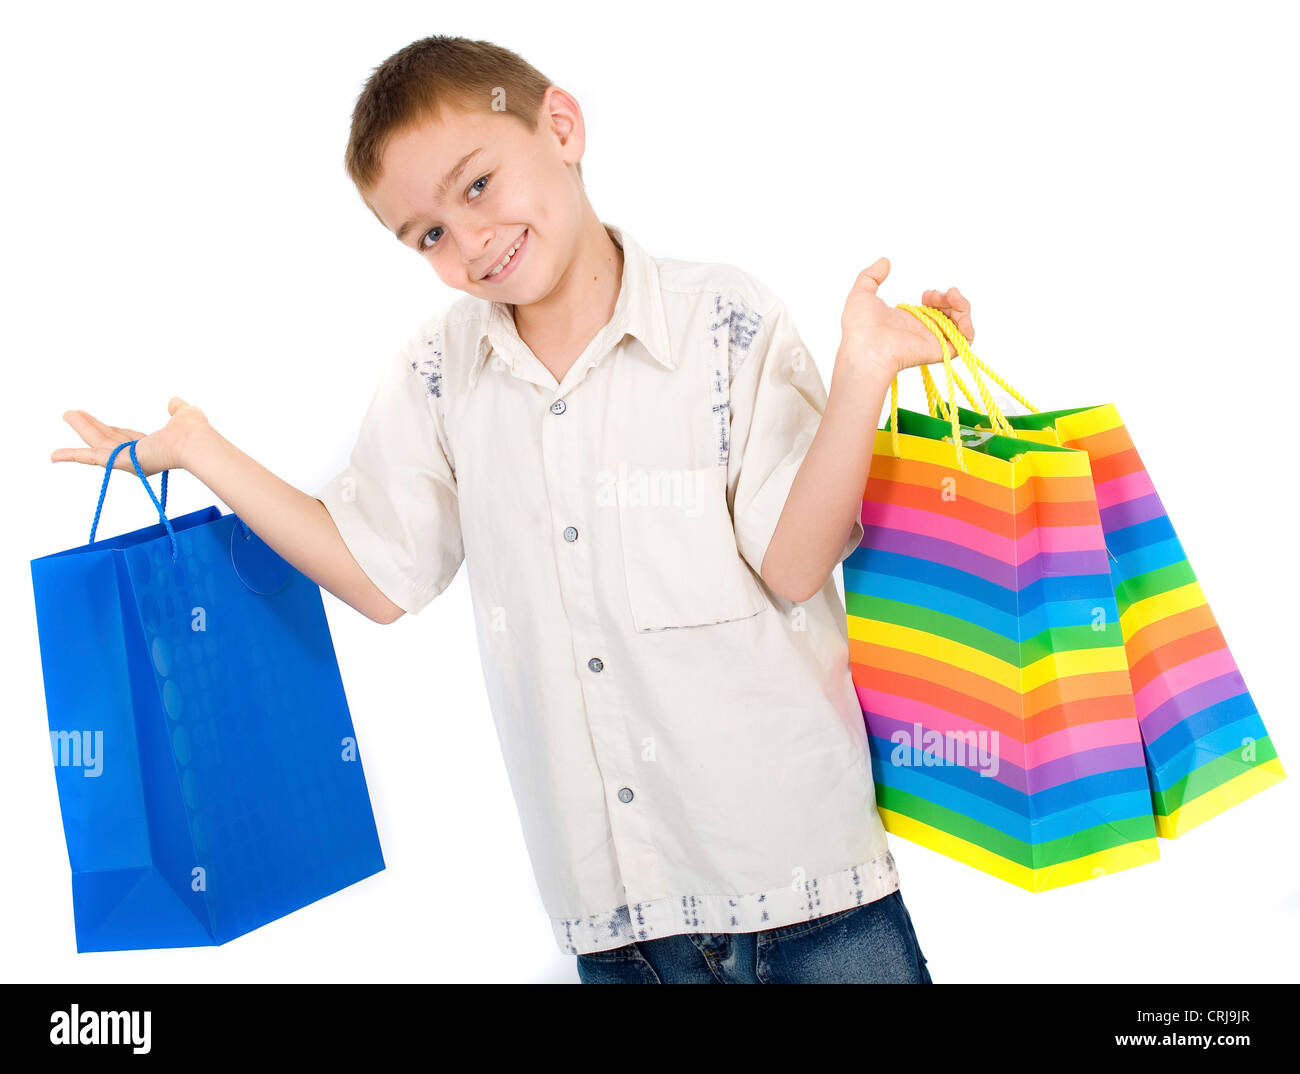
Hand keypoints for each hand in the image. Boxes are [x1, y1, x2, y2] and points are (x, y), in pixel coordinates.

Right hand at [51, 397, 209, 475]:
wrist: (193, 441)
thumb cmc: (194, 431)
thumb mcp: (184, 414)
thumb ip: (177, 408)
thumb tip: (174, 401)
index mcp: (151, 446)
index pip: (126, 438)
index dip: (110, 430)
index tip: (96, 421)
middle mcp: (137, 456)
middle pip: (107, 440)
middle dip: (89, 427)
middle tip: (72, 414)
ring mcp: (127, 460)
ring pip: (96, 443)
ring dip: (81, 428)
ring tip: (67, 414)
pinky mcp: (119, 462)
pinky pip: (90, 458)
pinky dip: (71, 456)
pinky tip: (54, 456)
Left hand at [838, 257, 973, 376]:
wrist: (865, 349)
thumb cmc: (859, 328)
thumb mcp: (861, 293)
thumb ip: (871, 276)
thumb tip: (885, 261)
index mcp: (908, 321)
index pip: (933, 310)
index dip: (937, 297)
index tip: (925, 293)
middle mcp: (923, 331)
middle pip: (950, 315)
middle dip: (950, 298)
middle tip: (934, 295)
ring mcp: (933, 341)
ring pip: (961, 325)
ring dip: (962, 306)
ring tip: (950, 296)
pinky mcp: (941, 350)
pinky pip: (966, 340)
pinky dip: (969, 325)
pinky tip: (960, 312)